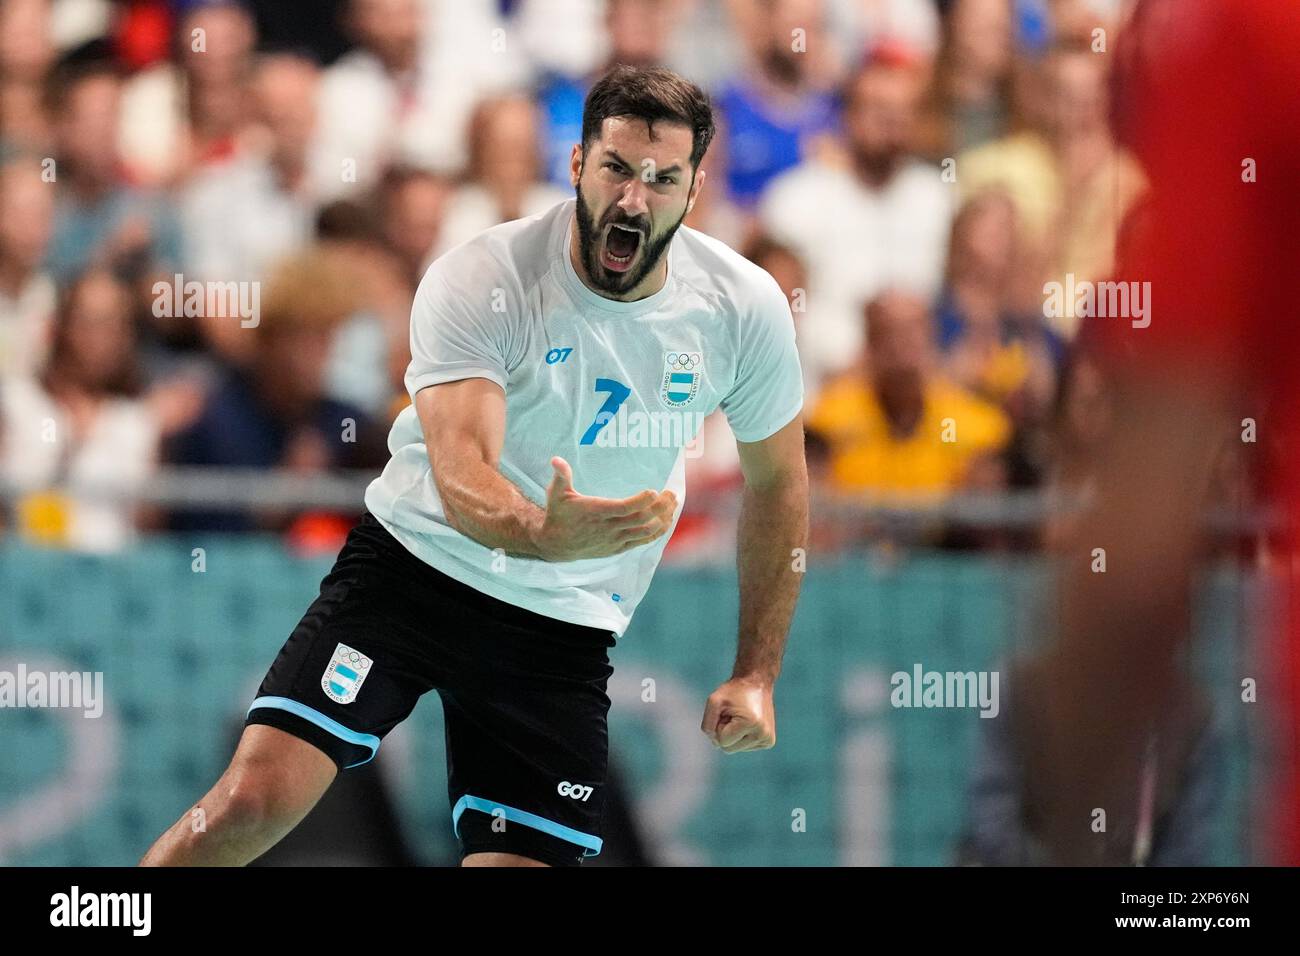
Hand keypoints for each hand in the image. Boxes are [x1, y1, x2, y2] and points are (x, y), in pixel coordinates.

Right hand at [534, 456, 676, 560]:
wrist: (555, 544)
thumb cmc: (559, 514)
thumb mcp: (556, 493)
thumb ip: (561, 475)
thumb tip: (556, 459)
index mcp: (597, 512)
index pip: (624, 508)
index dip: (641, 501)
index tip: (654, 491)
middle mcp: (608, 528)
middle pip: (641, 520)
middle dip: (660, 507)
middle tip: (671, 493)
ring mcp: (615, 540)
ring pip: (645, 532)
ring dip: (662, 519)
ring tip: (673, 505)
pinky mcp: (618, 548)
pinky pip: (642, 542)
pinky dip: (656, 532)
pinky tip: (666, 522)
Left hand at [700, 677, 775, 752]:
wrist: (756, 682)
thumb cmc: (733, 691)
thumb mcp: (714, 701)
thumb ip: (707, 724)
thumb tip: (715, 744)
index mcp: (751, 724)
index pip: (722, 742)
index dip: (719, 726)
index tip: (728, 712)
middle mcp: (763, 734)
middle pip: (728, 749)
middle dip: (725, 733)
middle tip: (733, 715)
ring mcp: (767, 739)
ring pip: (736, 749)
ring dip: (733, 734)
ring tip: (741, 717)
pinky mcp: (769, 741)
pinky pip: (745, 747)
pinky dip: (742, 737)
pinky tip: (747, 723)